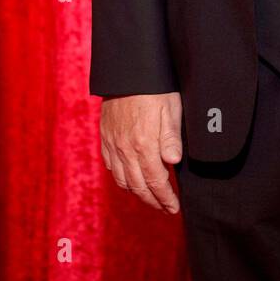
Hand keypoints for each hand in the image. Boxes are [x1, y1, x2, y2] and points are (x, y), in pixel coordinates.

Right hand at [100, 92, 182, 212]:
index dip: (165, 198)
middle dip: (153, 201)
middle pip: (138, 186)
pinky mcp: (106, 138)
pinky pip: (111, 167)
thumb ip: (171, 137)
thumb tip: (173, 162)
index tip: (173, 208)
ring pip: (123, 180)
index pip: (156, 181)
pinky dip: (122, 179)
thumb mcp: (170, 109)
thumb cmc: (154, 88)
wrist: (126, 71)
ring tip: (150, 198)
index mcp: (144, 144)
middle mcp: (125, 149)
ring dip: (137, 193)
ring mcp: (113, 144)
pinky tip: (131, 179)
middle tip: (165, 208)